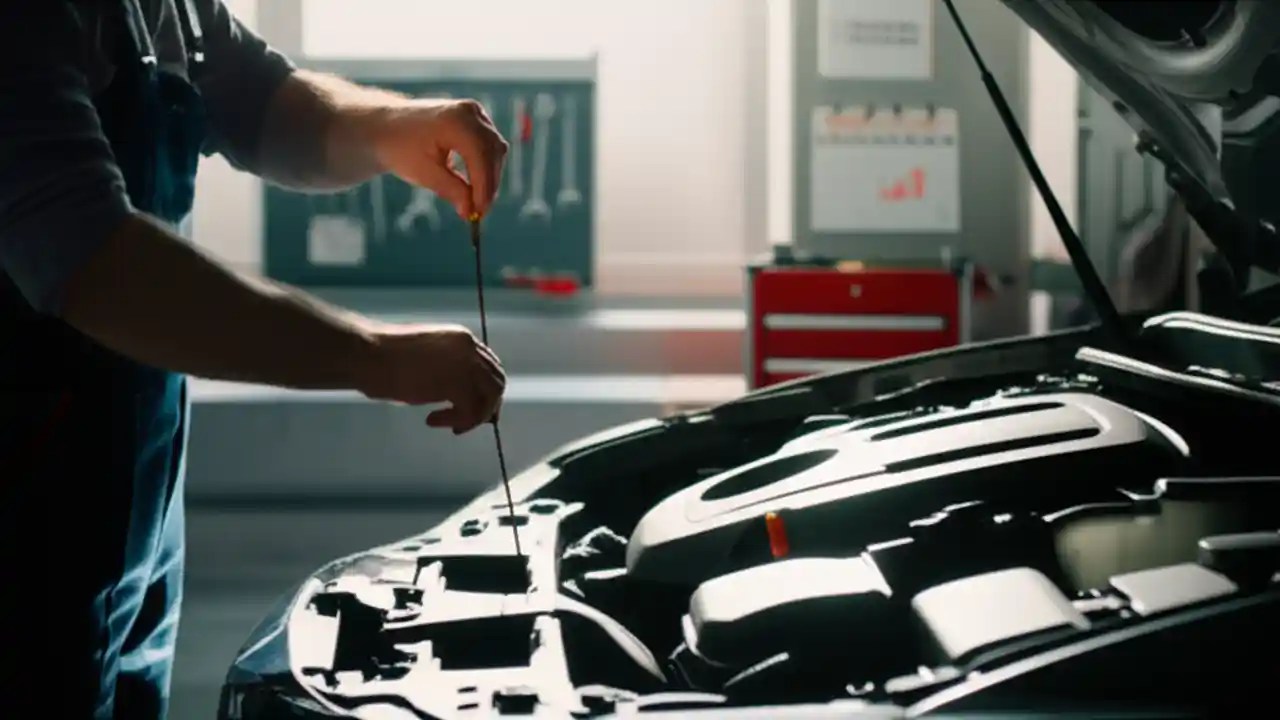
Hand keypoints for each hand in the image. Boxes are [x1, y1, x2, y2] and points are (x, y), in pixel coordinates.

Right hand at [358, 323, 505, 433]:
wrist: (367, 353)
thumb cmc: (383, 357)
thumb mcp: (424, 359)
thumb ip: (444, 370)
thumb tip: (454, 394)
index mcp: (461, 339)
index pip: (488, 364)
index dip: (485, 388)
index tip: (476, 406)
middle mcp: (470, 348)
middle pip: (496, 381)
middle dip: (488, 405)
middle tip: (469, 423)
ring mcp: (466, 365)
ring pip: (490, 397)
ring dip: (474, 416)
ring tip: (451, 425)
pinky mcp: (457, 384)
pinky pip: (472, 411)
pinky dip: (457, 421)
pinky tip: (432, 420)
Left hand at [370, 99, 508, 218]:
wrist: (387, 126)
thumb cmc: (401, 148)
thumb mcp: (423, 173)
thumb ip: (451, 190)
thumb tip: (470, 211)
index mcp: (455, 121)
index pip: (481, 156)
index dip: (484, 186)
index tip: (479, 212)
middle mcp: (470, 113)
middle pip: (492, 153)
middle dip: (489, 185)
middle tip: (479, 212)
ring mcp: (474, 113)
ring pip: (495, 150)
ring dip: (489, 177)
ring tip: (475, 202)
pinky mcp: (476, 119)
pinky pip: (489, 146)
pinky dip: (485, 166)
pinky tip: (474, 186)